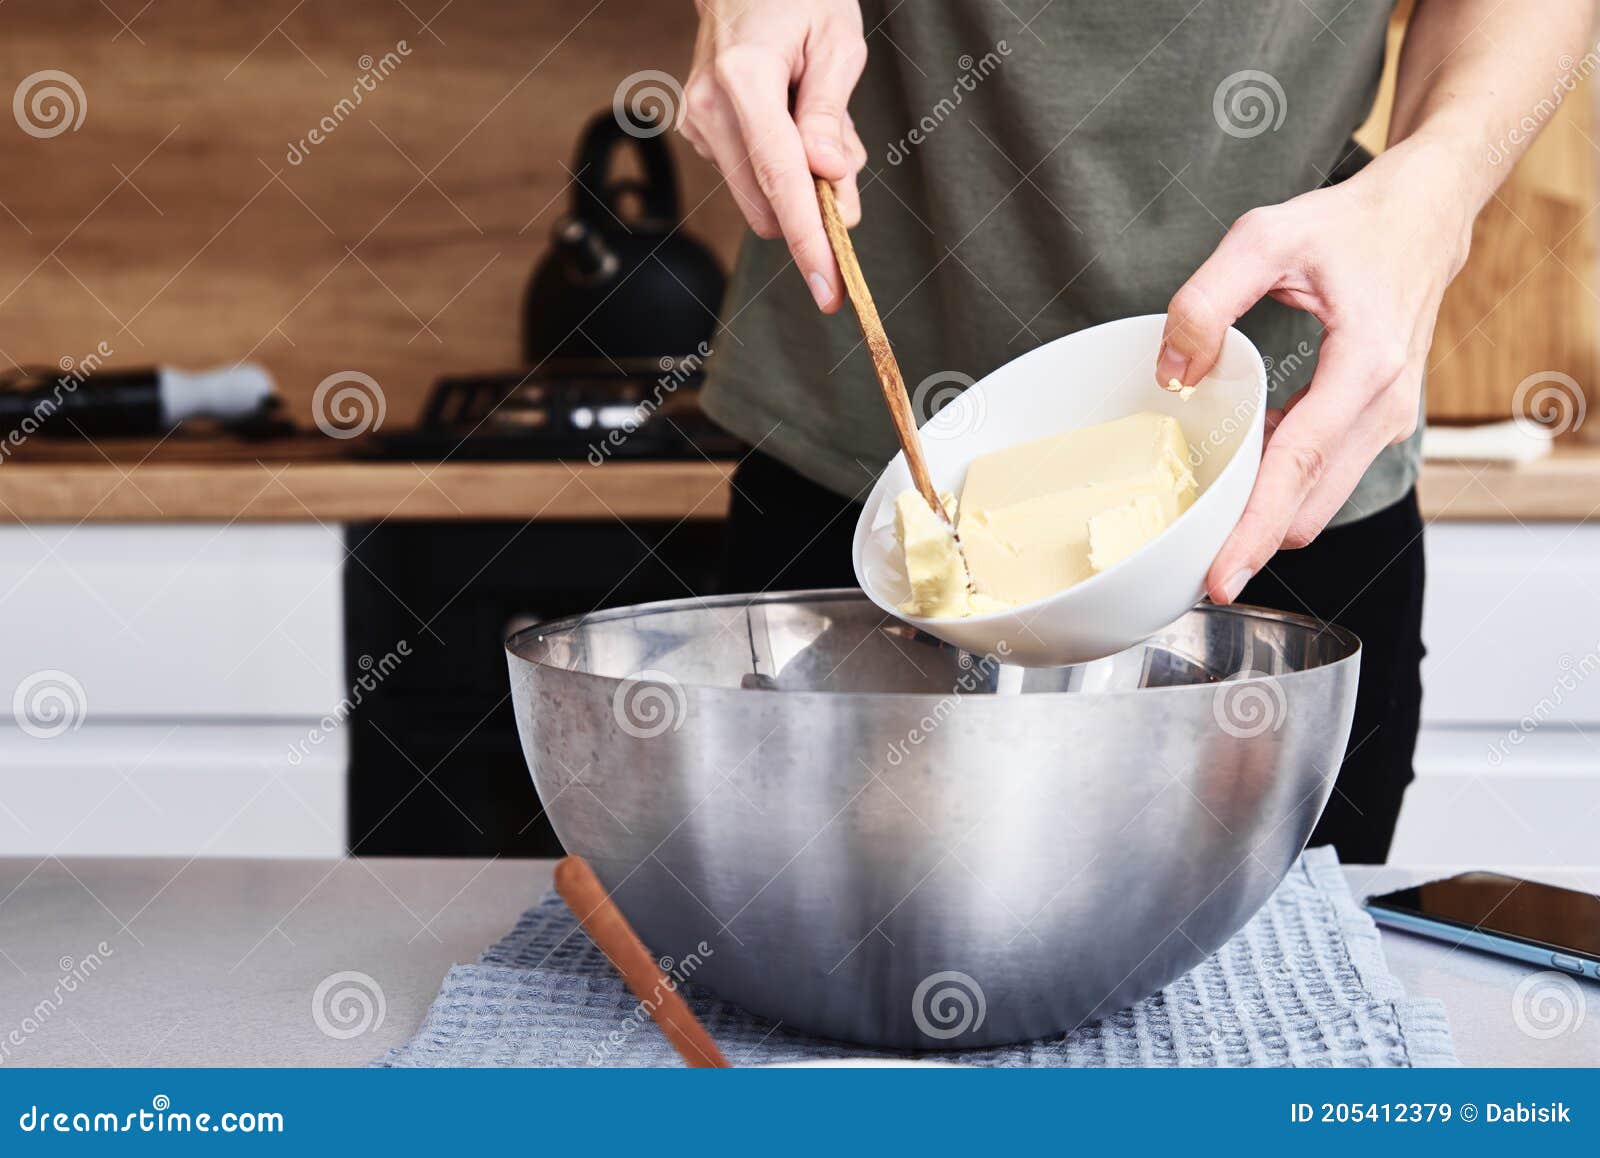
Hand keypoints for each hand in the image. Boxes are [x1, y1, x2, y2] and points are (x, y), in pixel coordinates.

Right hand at [678, 0, 868, 310]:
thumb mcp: (836, 39)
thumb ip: (831, 114)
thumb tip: (829, 176)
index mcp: (745, 79)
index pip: (781, 180)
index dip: (809, 241)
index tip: (829, 289)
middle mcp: (710, 107)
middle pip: (769, 204)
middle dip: (815, 206)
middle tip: (844, 156)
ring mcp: (697, 122)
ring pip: (761, 197)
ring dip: (801, 182)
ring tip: (816, 119)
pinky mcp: (697, 131)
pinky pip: (750, 176)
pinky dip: (781, 166)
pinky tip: (791, 119)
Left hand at [1156, 139, 1474, 603]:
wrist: (1425, 216)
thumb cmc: (1352, 225)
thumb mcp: (1266, 237)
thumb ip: (1209, 299)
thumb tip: (1174, 370)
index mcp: (1365, 366)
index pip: (1300, 465)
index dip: (1256, 527)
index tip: (1221, 576)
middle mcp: (1384, 407)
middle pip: (1309, 507)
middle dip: (1252, 541)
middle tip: (1185, 560)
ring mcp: (1387, 422)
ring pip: (1318, 502)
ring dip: (1265, 519)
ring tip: (1205, 525)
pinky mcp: (1378, 425)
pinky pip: (1323, 478)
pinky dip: (1282, 490)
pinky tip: (1241, 475)